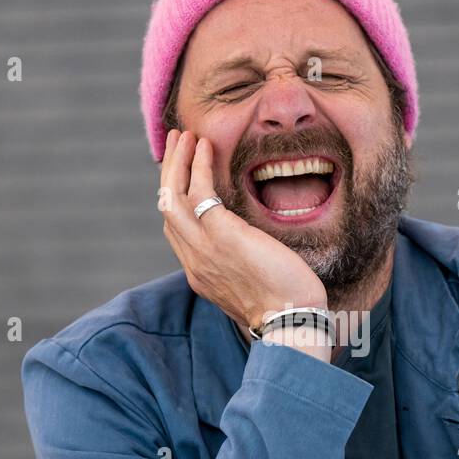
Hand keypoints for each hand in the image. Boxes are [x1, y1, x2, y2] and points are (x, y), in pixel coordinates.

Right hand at [157, 128, 327, 332]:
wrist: (291, 322)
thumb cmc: (287, 307)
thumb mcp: (255, 284)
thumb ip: (243, 264)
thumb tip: (255, 249)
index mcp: (201, 275)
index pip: (177, 231)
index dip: (175, 199)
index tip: (181, 177)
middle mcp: (194, 261)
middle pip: (167, 208)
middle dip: (169, 172)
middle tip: (175, 144)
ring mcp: (203, 248)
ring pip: (173, 196)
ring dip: (177, 162)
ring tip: (184, 136)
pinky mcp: (221, 235)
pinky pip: (199, 191)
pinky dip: (198, 165)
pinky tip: (205, 147)